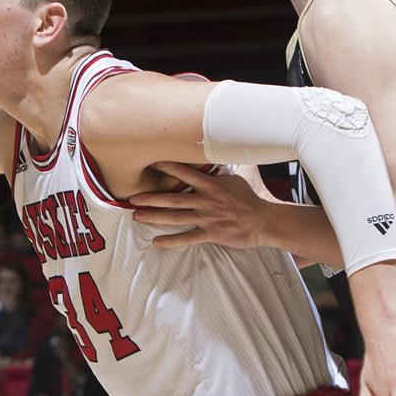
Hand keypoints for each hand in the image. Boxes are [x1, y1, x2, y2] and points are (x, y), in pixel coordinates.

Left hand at [132, 163, 265, 250]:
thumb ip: (220, 169)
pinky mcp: (211, 234)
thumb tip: (216, 152)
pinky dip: (172, 241)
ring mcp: (208, 218)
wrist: (264, 220)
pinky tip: (157, 243)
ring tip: (137, 217)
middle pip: (173, 198)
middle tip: (131, 198)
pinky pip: (188, 238)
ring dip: (155, 217)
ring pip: (176, 218)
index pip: (185, 173)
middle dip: (151, 198)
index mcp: (212, 185)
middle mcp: (206, 200)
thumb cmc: (249, 198)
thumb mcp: (236, 177)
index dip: (167, 167)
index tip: (150, 163)